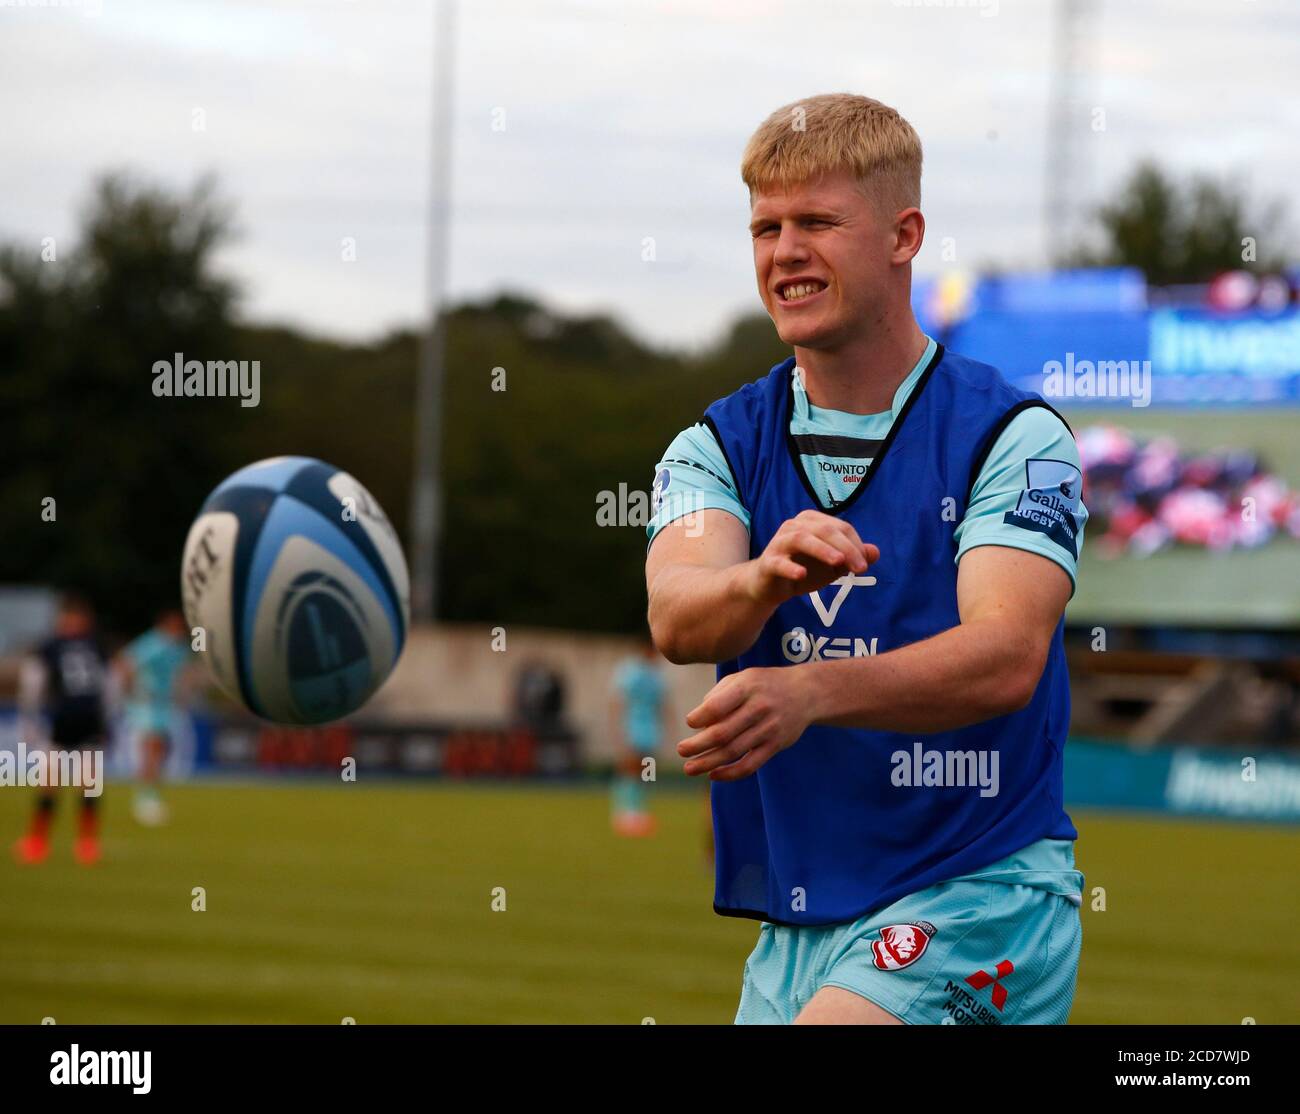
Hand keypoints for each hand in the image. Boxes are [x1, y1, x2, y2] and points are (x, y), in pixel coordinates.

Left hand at [677, 665, 814, 780]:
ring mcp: (768, 729)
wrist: (806, 692)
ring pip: (733, 751)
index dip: (699, 717)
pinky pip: (750, 764)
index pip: (717, 706)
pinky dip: (730, 773)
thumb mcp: (742, 678)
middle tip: (681, 750)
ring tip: (689, 768)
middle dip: (697, 745)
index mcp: (746, 687)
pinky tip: (714, 775)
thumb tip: (697, 722)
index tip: (689, 722)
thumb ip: (717, 695)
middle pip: (722, 733)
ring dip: (708, 762)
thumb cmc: (764, 684)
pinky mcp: (775, 745)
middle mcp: (758, 708)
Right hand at [741, 510, 877, 606]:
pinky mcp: (768, 562)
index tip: (865, 565)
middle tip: (861, 568)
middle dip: (846, 548)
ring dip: (822, 550)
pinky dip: (791, 567)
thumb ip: (853, 557)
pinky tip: (802, 574)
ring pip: (802, 539)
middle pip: (824, 530)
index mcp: (812, 521)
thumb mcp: (832, 565)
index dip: (856, 545)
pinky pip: (779, 562)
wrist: (769, 585)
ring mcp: (779, 542)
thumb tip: (875, 552)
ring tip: (839, 563)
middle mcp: (795, 526)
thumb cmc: (804, 569)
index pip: (840, 527)